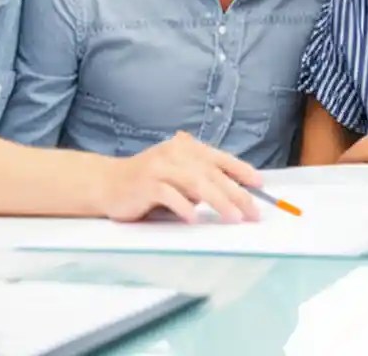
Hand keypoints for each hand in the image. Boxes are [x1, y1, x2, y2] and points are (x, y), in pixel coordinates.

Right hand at [100, 131, 262, 223]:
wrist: (107, 183)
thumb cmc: (147, 182)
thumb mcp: (177, 175)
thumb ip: (200, 179)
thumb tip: (235, 194)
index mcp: (185, 148)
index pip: (219, 158)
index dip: (241, 170)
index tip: (260, 185)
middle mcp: (174, 153)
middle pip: (212, 173)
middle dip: (236, 193)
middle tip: (252, 212)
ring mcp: (159, 167)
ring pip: (196, 183)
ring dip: (218, 201)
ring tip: (234, 217)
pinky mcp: (145, 183)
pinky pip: (169, 195)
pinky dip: (184, 207)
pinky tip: (194, 218)